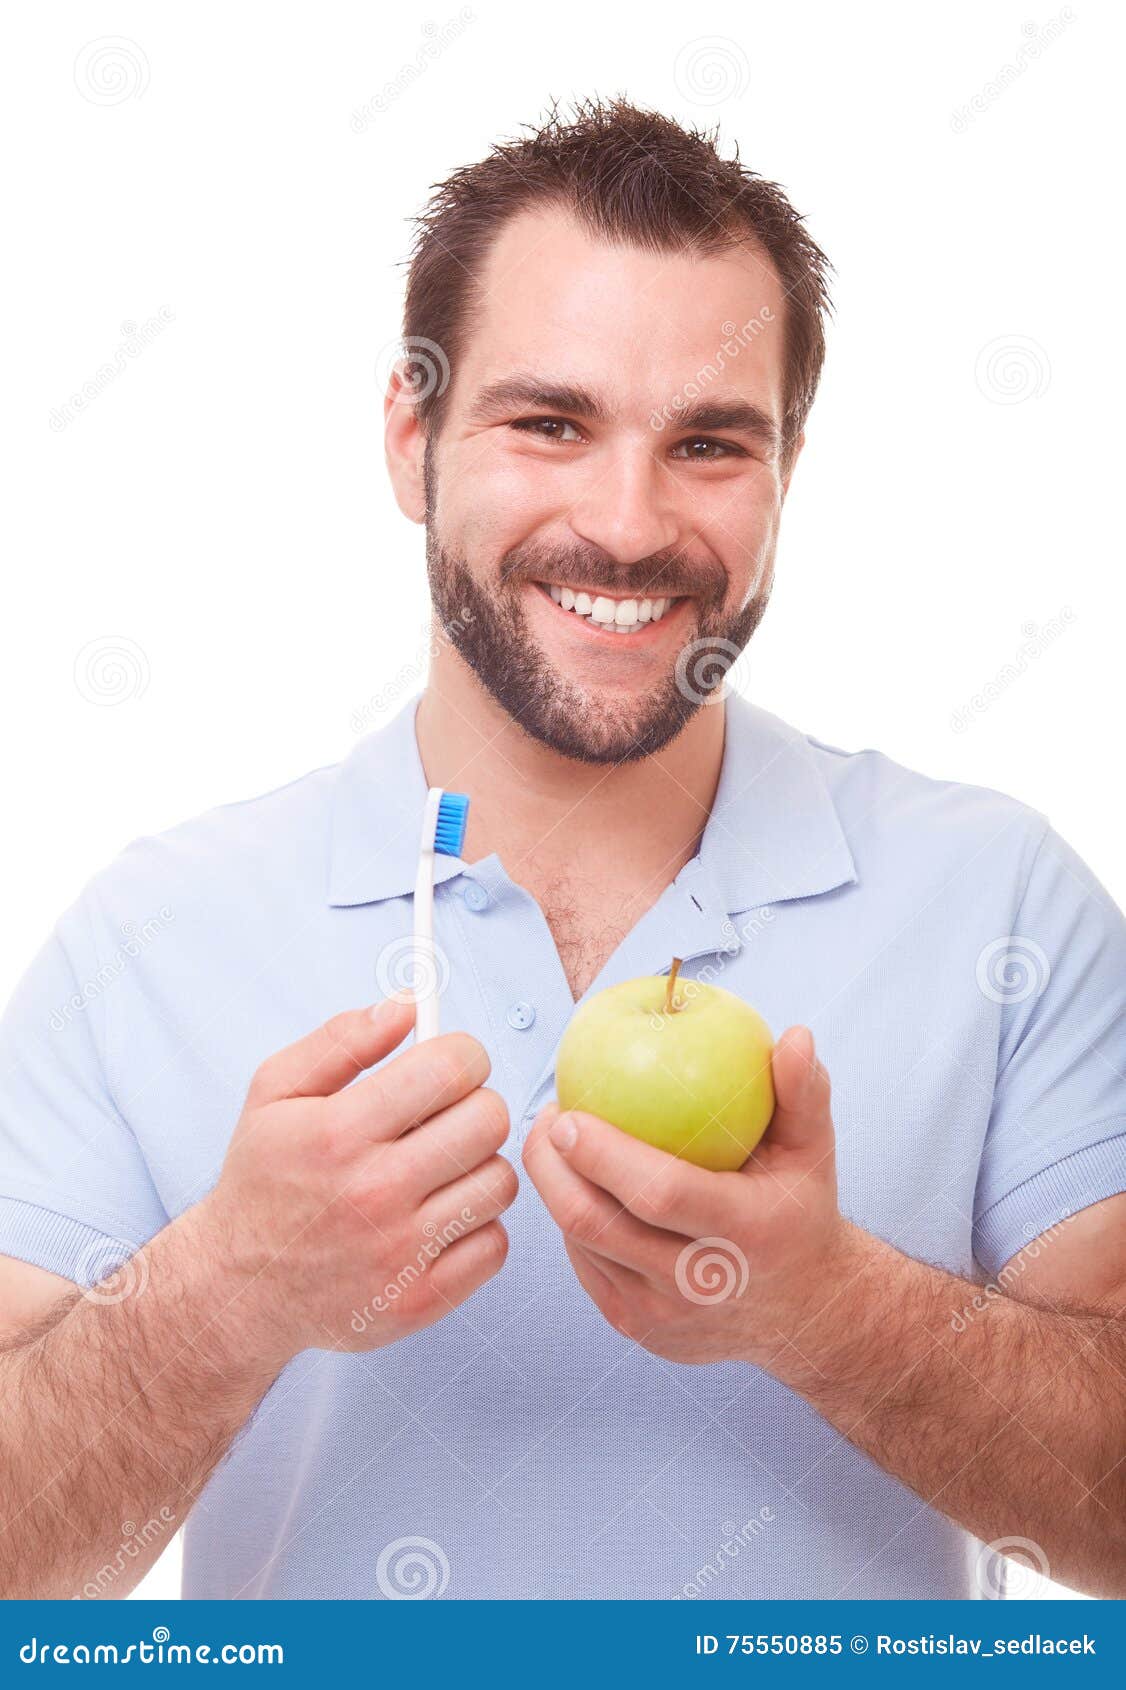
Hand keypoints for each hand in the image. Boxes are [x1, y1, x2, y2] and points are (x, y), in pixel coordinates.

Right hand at [198, 998, 516, 1356]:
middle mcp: (374, 1193)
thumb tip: (410, 1005)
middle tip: (447, 1116)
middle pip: (488, 1120)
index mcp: (339, 1132)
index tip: (448, 1066)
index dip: (461, 1054)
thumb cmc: (264, 1178)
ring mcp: (401, 1253)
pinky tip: (438, 1218)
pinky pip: (496, 1244)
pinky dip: (476, 1228)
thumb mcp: (275, 1092)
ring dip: (478, 1168)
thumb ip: (342, 1039)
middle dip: (475, 1105)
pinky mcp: (421, 1301)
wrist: (238, 1288)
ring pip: (500, 1181)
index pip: (451, 1068)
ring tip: (439, 1169)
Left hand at [523, 1026, 852, 1367]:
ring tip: (555, 1143)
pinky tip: (577, 1184)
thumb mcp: (813, 1150)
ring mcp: (664, 1315)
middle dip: (552, 1168)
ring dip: (555, 1190)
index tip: (568, 1114)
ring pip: (582, 1245)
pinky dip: (573, 1222)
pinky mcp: (638, 1330)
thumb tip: (793, 1035)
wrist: (807, 1313)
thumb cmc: (801, 1212)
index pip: (658, 1193)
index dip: (601, 1155)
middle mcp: (700, 1284)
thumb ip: (803, 1091)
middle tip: (548, 1119)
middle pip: (597, 1223)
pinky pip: (585, 1267)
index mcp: (745, 1232)